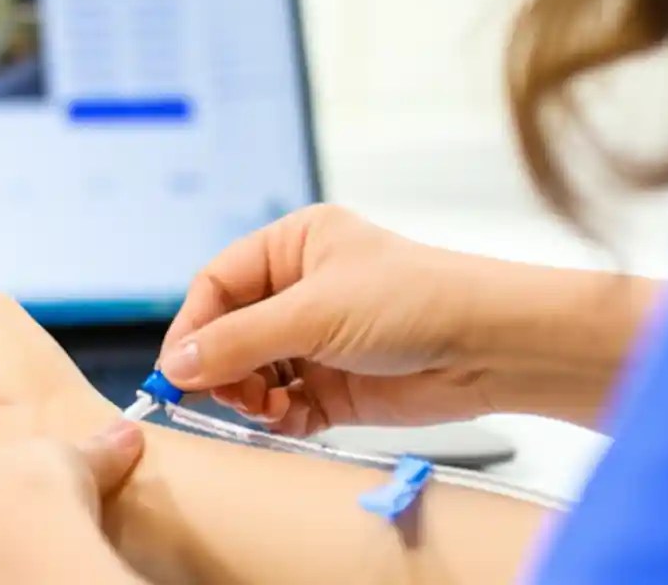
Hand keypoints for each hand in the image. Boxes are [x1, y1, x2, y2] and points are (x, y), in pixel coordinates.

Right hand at [158, 205, 493, 433]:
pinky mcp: (334, 386)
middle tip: (224, 395)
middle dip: (221, 366)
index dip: (193, 326)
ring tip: (263, 407)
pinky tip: (285, 420)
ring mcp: (316, 340)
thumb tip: (177, 365)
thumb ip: (238, 342)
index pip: (218, 284)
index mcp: (293, 247)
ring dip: (248, 395)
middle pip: (229, 332)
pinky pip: (283, 406)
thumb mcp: (312, 313)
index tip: (176, 367)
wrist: (491, 348)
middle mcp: (300, 290)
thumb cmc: (414, 301)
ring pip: (252, 373)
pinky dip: (276, 418)